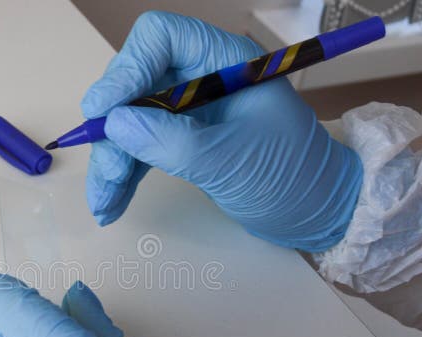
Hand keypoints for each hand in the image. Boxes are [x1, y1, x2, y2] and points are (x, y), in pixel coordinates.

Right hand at [81, 11, 362, 251]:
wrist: (318, 212)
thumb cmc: (291, 177)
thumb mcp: (231, 161)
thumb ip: (173, 141)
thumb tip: (115, 124)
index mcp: (223, 61)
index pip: (160, 38)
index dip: (127, 69)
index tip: (104, 112)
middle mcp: (201, 77)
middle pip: (135, 84)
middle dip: (113, 130)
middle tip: (107, 172)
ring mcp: (191, 110)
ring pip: (131, 121)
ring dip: (112, 160)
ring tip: (104, 203)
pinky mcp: (184, 140)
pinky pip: (142, 147)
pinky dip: (125, 174)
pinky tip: (111, 204)